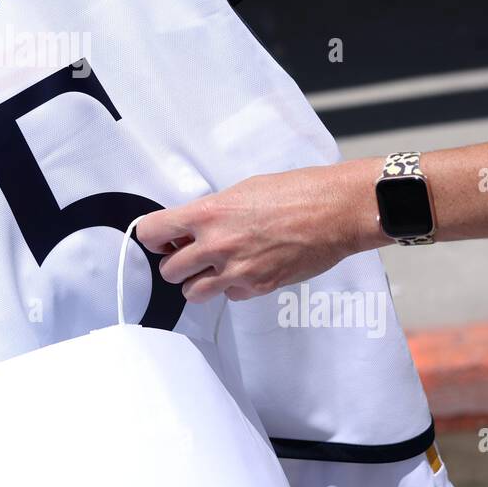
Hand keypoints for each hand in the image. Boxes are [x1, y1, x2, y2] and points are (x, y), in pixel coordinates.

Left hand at [135, 159, 384, 302]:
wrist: (336, 210)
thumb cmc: (296, 192)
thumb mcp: (241, 191)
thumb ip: (211, 212)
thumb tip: (191, 226)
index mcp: (208, 214)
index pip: (151, 232)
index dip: (152, 236)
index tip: (159, 238)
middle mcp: (217, 245)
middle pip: (168, 269)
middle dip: (176, 261)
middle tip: (189, 252)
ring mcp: (237, 270)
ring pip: (192, 292)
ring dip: (198, 281)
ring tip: (215, 266)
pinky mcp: (257, 287)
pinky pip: (228, 296)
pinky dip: (232, 287)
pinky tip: (246, 268)